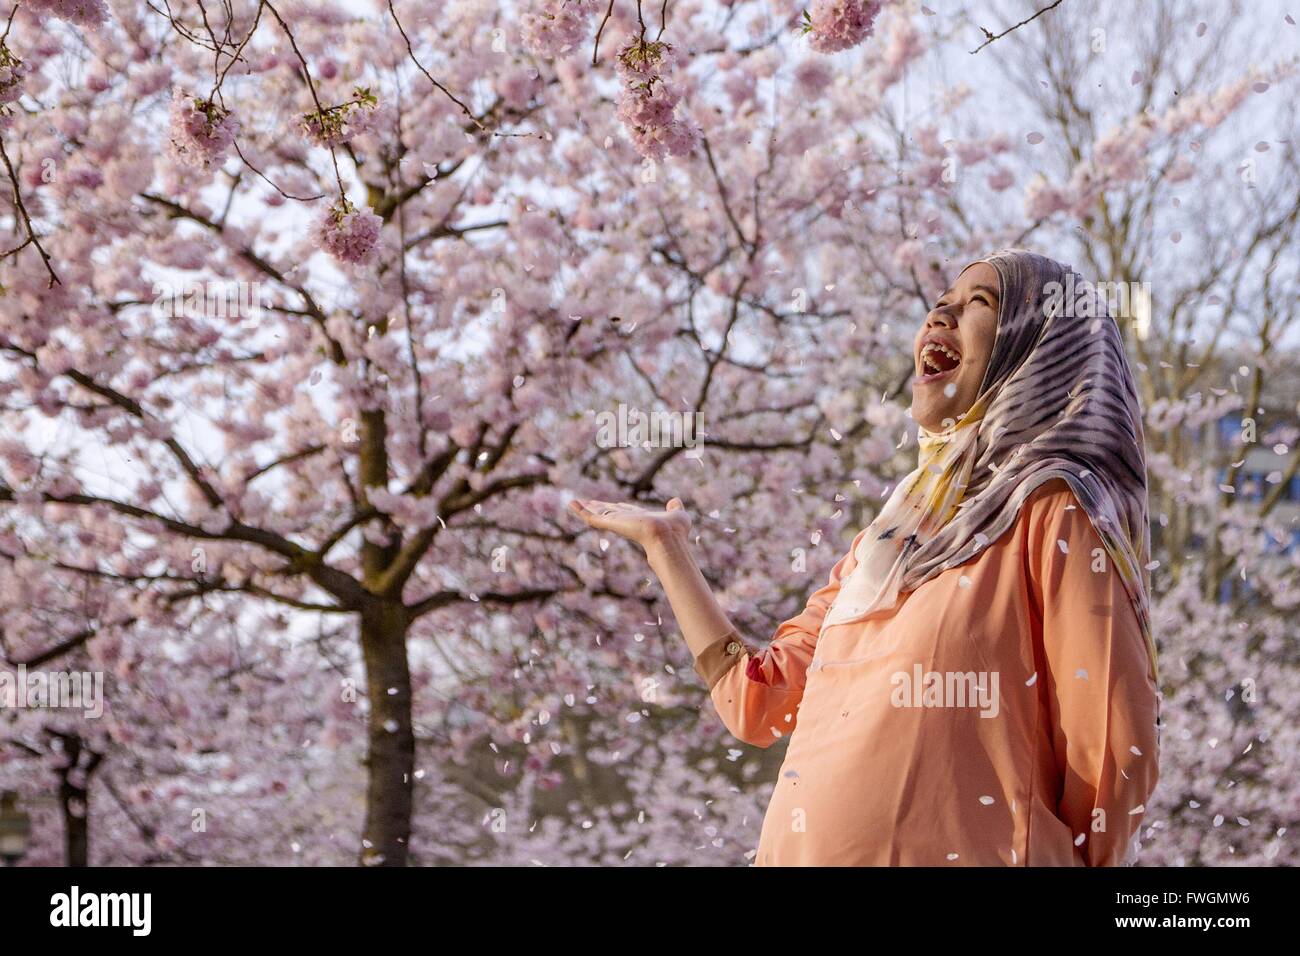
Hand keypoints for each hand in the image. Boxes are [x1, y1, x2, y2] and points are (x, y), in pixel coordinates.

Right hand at [566, 496, 691, 550]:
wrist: (667, 537)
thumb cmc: (675, 530)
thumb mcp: (678, 514)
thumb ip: (675, 508)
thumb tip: (675, 501)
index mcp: (640, 519)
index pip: (625, 512)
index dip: (617, 508)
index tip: (609, 505)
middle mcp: (627, 521)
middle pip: (608, 512)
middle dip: (598, 507)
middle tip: (587, 503)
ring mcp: (618, 522)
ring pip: (597, 514)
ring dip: (584, 508)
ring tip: (573, 502)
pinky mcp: (611, 523)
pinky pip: (591, 517)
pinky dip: (580, 510)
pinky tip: (571, 503)